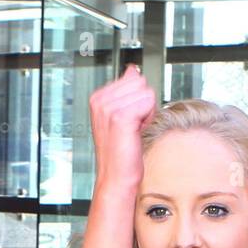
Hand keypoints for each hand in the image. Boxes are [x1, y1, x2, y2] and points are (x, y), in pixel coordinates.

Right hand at [89, 63, 157, 191]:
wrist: (116, 177)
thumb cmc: (120, 151)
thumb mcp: (122, 114)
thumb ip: (126, 90)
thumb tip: (132, 70)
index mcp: (98, 98)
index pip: (133, 78)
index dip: (137, 100)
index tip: (127, 120)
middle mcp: (100, 101)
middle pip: (141, 83)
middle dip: (143, 104)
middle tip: (132, 126)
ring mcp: (108, 109)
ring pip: (147, 93)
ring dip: (146, 113)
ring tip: (133, 130)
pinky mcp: (120, 117)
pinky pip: (148, 103)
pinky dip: (148, 118)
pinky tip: (136, 132)